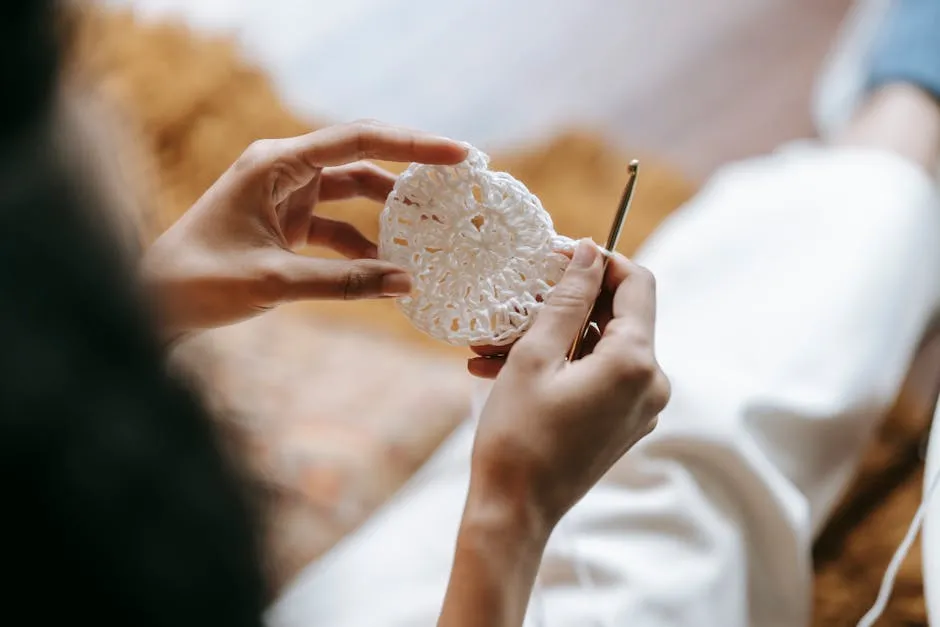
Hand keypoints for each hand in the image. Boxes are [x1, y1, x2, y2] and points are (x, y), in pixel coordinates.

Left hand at [140, 120, 467, 339]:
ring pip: (353, 194)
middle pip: (361, 159)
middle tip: (457, 182)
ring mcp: (286, 196)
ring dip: (390, 212)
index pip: (357, 141)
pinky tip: (390, 268)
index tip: (458, 155)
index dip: (412, 146)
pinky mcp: (286, 224)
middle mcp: (283, 170)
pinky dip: (364, 246)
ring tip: (434, 228)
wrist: (155, 301)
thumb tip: (408, 284)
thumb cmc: (201, 281)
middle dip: (409, 170)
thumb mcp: (275, 281)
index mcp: (276, 164)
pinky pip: (338, 227)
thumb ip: (344, 283)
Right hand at [438, 238, 668, 626]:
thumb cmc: (517, 436)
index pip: (637, 283)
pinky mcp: (623, 422)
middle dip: (567, 300)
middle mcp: (651, 383)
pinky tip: (505, 365)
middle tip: (518, 295)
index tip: (556, 255)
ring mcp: (640, 406)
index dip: (599, 261)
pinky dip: (560, 362)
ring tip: (494, 340)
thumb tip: (589, 252)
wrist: (515, 512)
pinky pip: (597, 374)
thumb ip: (567, 299)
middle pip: (619, 315)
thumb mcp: (535, 356)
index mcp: (636, 362)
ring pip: (601, 345)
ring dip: (554, 334)